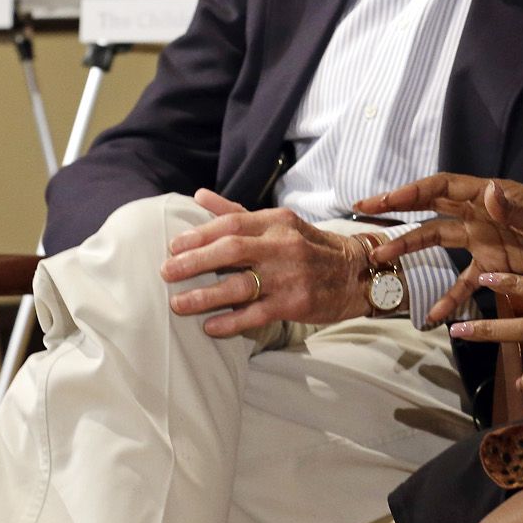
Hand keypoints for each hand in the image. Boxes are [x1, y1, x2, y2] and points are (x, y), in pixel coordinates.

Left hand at [160, 188, 369, 336]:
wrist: (356, 274)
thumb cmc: (310, 247)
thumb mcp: (279, 223)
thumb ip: (237, 212)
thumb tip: (199, 196)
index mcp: (277, 222)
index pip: (231, 223)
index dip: (198, 235)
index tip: (172, 246)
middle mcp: (283, 246)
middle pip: (230, 251)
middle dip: (193, 262)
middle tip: (166, 272)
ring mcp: (290, 276)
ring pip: (238, 286)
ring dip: (203, 296)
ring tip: (178, 303)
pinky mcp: (296, 304)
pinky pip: (255, 314)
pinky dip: (230, 321)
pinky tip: (209, 326)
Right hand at [356, 175, 522, 324]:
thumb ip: (515, 207)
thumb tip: (488, 192)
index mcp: (488, 196)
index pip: (441, 187)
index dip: (410, 191)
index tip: (381, 198)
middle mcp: (479, 216)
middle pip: (431, 212)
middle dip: (398, 215)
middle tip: (364, 218)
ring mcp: (483, 242)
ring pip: (438, 244)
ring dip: (412, 252)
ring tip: (383, 263)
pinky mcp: (494, 268)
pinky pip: (464, 283)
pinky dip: (448, 297)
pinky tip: (434, 316)